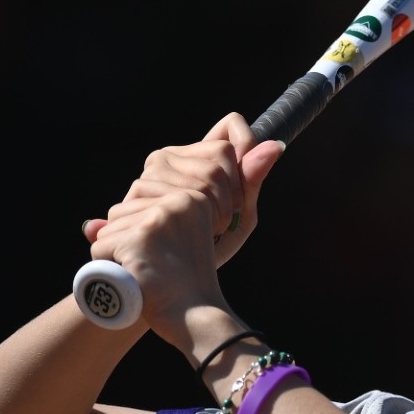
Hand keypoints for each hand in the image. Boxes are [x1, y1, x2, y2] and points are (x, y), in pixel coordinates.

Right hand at [80, 113, 285, 323]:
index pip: (230, 127)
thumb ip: (253, 180)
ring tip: (204, 231)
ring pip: (208, 174)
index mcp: (190, 156)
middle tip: (221, 223)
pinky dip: (202, 219)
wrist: (171, 286)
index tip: (241, 194)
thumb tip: (276, 146)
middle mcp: (165, 157)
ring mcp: (149, 175)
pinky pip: (188, 195)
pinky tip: (188, 233)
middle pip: (222, 154)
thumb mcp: (240, 215)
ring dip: (218, 210)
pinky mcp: (137, 196)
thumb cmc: (209, 249)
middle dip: (234, 194)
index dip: (245, 159)